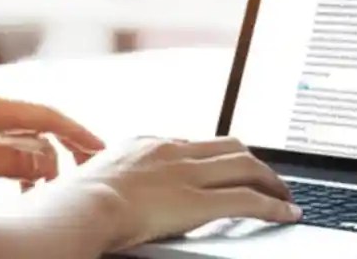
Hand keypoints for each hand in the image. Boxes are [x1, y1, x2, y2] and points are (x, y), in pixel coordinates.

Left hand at [0, 94, 104, 184]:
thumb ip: (8, 158)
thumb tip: (46, 160)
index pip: (46, 116)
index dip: (76, 132)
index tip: (99, 148)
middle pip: (40, 126)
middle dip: (66, 146)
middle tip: (89, 167)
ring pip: (25, 140)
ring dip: (42, 162)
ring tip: (54, 187)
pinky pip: (8, 149)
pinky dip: (22, 166)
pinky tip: (25, 187)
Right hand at [52, 136, 301, 251]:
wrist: (78, 209)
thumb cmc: (70, 205)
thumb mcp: (87, 183)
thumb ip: (105, 184)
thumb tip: (94, 196)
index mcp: (143, 144)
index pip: (191, 144)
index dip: (212, 158)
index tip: (221, 168)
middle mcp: (171, 151)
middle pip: (227, 145)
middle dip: (252, 160)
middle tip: (267, 176)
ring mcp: (186, 172)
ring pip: (247, 165)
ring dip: (271, 180)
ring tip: (284, 195)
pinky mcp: (199, 199)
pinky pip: (249, 199)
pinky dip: (273, 206)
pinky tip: (286, 213)